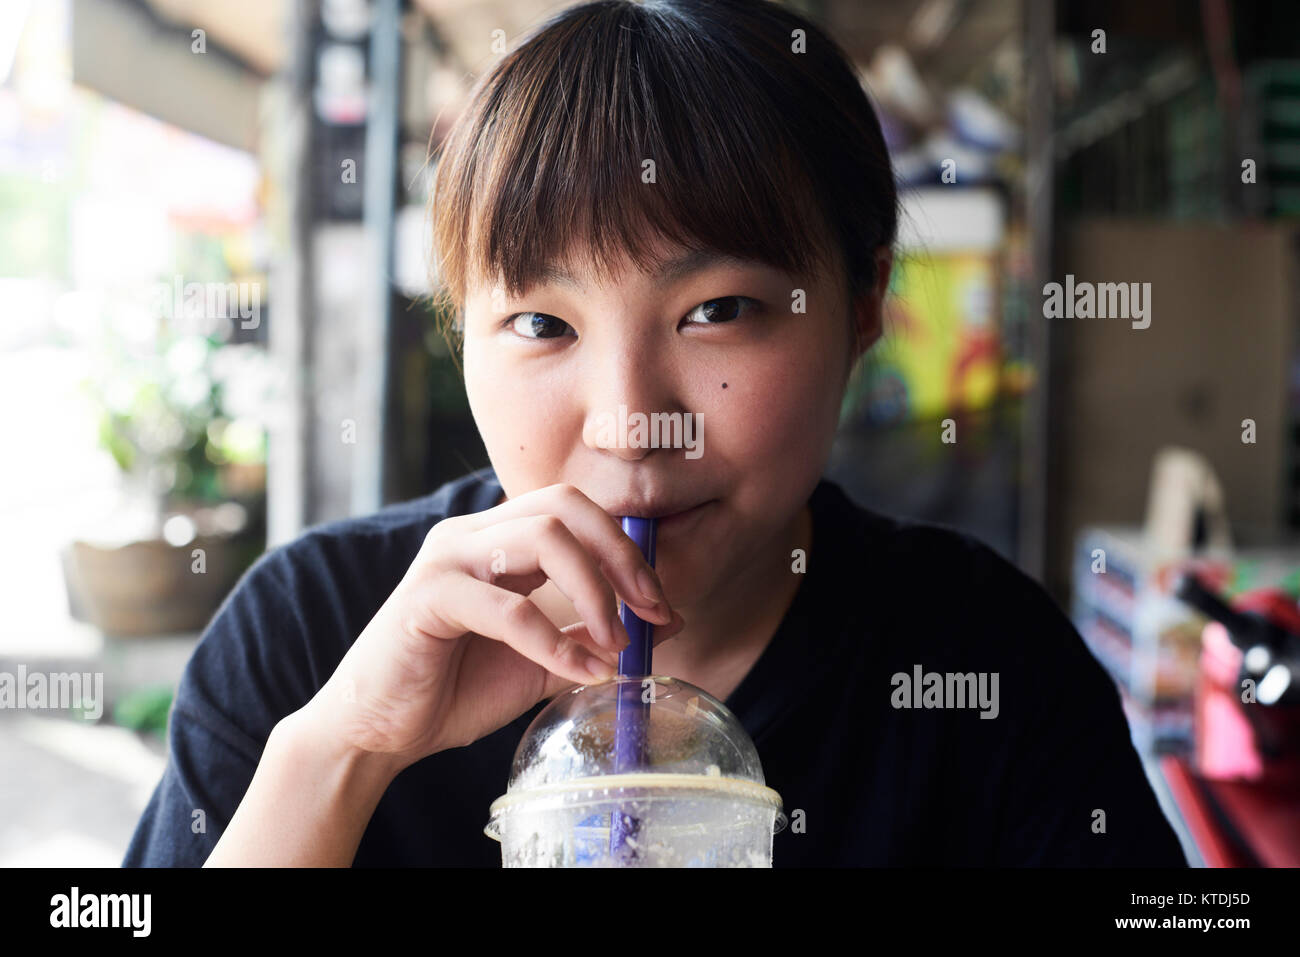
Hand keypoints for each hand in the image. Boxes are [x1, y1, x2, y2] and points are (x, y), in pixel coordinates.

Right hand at [302, 483, 683, 771]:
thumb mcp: (540, 661)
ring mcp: (446, 559)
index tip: (662, 606)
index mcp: (497, 540)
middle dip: (621, 558)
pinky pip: (509, 607)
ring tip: (617, 643)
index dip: (627, 550)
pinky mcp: (427, 597)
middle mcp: (471, 535)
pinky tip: (581, 670)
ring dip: (594, 591)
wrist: (377, 732)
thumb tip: (667, 624)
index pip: (575, 511)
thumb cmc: (452, 690)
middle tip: (652, 612)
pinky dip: (555, 640)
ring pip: (542, 538)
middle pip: (565, 507)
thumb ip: (592, 637)